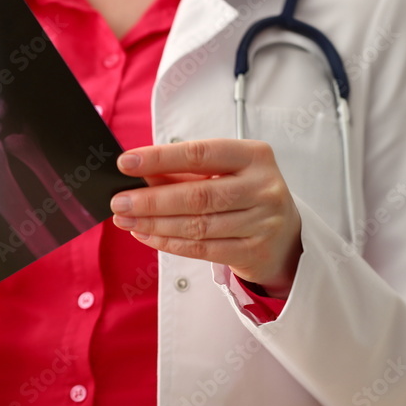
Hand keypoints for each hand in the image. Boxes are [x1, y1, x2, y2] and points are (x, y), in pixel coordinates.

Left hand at [110, 139, 302, 298]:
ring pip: (196, 225)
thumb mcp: (221, 174)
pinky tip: (146, 235)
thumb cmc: (245, 196)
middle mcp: (262, 187)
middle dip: (151, 200)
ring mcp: (261, 222)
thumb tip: (137, 174)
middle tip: (120, 201)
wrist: (285, 237)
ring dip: (154, 224)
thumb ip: (182, 173)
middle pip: (197, 195)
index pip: (200, 154)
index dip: (160, 158)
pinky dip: (168, 243)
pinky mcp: (253, 251)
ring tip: (126, 220)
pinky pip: (201, 249)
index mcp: (254, 156)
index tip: (127, 163)